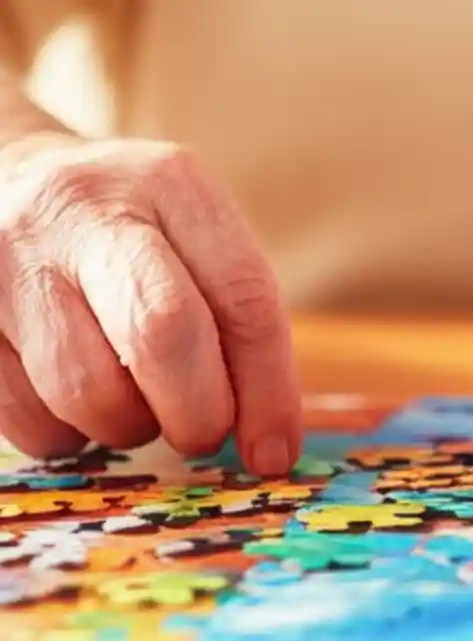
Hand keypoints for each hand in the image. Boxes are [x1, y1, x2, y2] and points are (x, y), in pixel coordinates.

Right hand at [0, 133, 300, 473]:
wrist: (7, 185)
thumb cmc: (133, 236)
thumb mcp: (199, 246)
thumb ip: (241, 329)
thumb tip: (269, 447)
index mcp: (171, 185)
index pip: (241, 298)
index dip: (268, 390)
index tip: (274, 452)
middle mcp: (83, 209)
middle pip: (161, 334)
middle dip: (196, 413)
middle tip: (201, 434)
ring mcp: (7, 258)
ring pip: (87, 391)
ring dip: (126, 424)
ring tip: (130, 396)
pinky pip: (28, 419)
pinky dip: (66, 432)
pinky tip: (71, 393)